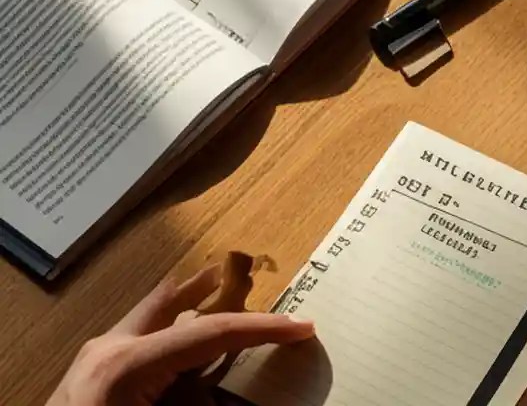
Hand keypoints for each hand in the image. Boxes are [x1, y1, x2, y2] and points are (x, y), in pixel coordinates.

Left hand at [47, 265, 314, 405]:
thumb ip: (204, 403)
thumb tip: (244, 397)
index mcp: (129, 366)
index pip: (212, 333)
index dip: (263, 328)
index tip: (302, 326)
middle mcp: (108, 352)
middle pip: (171, 304)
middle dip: (211, 288)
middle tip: (244, 272)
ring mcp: (92, 363)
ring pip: (148, 319)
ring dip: (183, 306)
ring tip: (208, 291)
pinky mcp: (86, 379)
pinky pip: (134, 343)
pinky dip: (162, 334)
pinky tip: (176, 348)